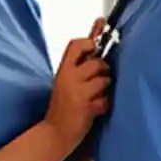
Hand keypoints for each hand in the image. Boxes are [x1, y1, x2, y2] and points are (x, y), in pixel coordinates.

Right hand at [43, 31, 111, 149]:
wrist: (54, 133)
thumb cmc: (63, 105)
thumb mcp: (65, 80)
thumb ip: (80, 61)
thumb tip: (97, 27)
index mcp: (63, 70)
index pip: (76, 45)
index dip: (89, 42)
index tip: (95, 47)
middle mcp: (68, 79)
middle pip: (97, 63)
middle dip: (104, 71)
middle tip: (99, 81)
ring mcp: (77, 93)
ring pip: (104, 81)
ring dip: (105, 90)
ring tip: (96, 97)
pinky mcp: (86, 108)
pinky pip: (106, 100)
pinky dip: (105, 105)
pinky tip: (96, 110)